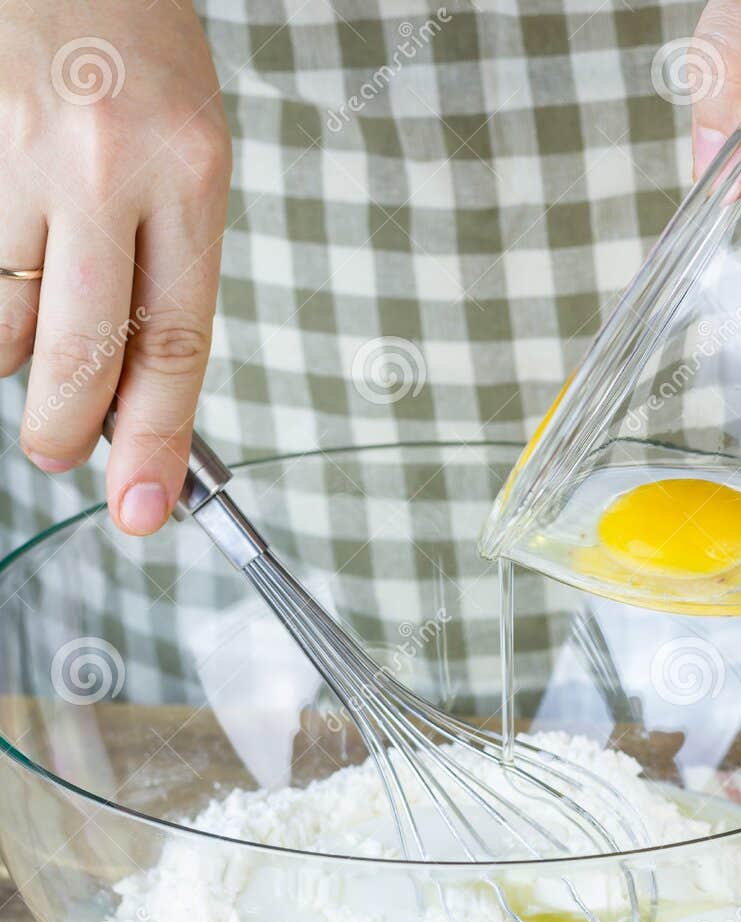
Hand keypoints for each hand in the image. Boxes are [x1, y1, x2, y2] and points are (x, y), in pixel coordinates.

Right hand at [0, 0, 229, 532]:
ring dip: (12, 346)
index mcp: (189, 170)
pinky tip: (7, 244)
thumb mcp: (186, 155)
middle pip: (75, 360)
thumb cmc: (130, 57)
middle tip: (56, 449)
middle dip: (62, 432)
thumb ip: (165, 274)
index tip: (142, 510)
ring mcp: (13, 151)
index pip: (173, 344)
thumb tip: (133, 405)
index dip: (155, 444)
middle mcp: (102, 162)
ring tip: (35, 290)